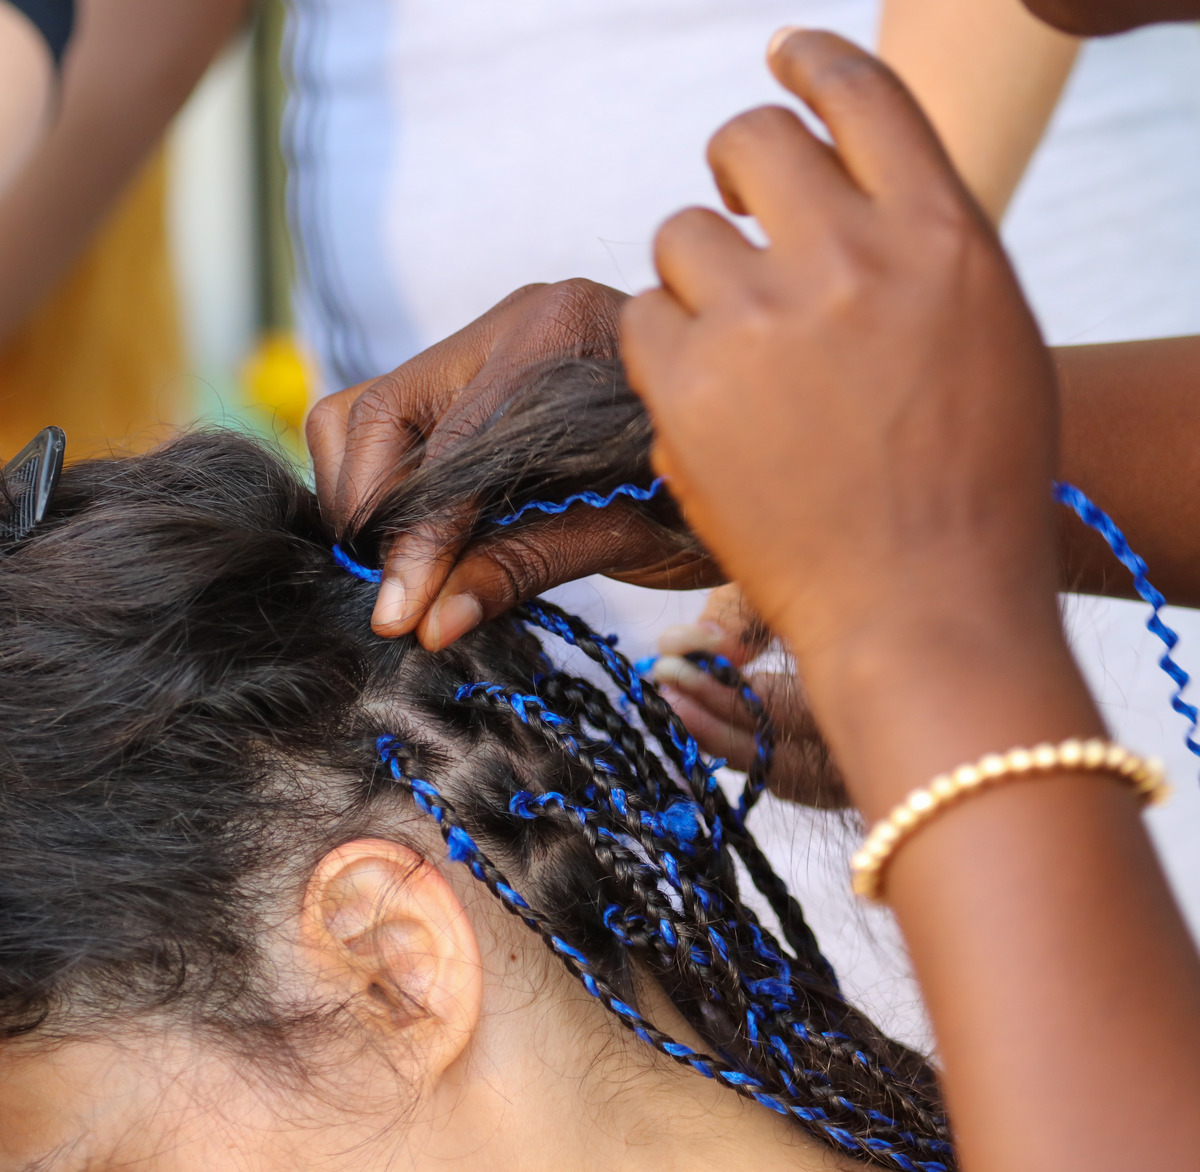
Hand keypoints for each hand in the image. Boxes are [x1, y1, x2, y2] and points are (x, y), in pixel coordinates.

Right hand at [307, 280, 719, 647]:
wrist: (766, 441)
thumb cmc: (708, 488)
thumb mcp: (626, 533)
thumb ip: (521, 566)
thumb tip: (427, 625)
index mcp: (563, 338)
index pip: (452, 448)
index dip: (417, 540)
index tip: (398, 615)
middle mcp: (516, 318)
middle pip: (376, 412)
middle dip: (368, 514)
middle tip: (388, 598)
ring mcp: (492, 336)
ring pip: (365, 409)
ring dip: (363, 496)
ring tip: (396, 568)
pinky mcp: (477, 368)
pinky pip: (391, 418)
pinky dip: (382, 481)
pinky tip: (413, 536)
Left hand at [622, 29, 1088, 810]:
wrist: (924, 606)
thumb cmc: (972, 490)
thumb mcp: (989, 342)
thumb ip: (921, 257)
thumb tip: (852, 206)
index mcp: (942, 234)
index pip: (859, 95)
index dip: (811, 66)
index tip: (786, 62)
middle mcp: (850, 257)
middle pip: (751, 141)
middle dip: (735, 168)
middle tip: (735, 215)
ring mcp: (763, 320)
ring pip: (681, 236)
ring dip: (697, 279)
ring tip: (732, 348)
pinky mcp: (688, 386)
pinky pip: (641, 320)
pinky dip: (663, 350)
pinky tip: (700, 398)